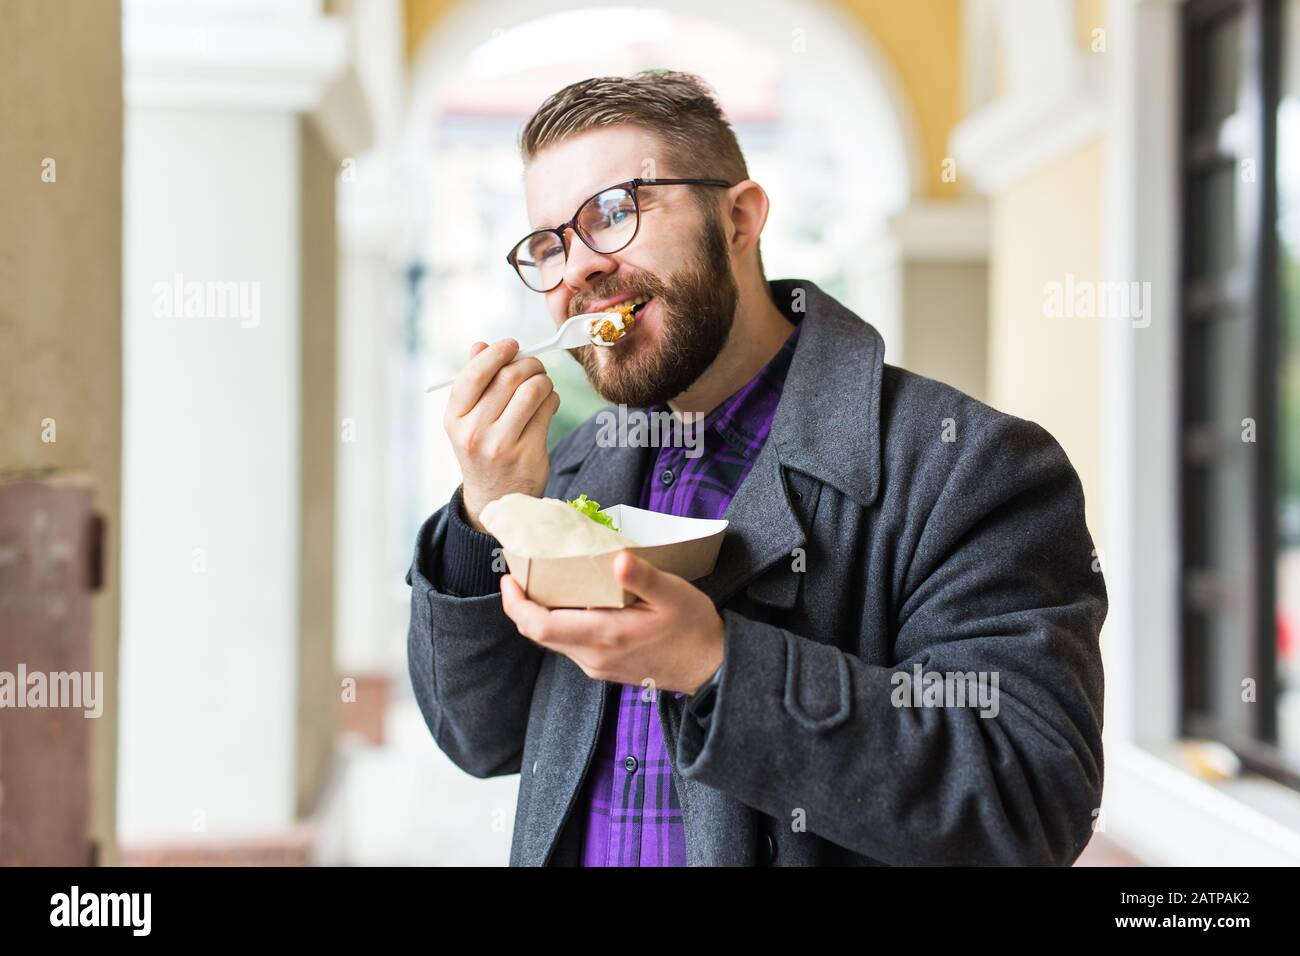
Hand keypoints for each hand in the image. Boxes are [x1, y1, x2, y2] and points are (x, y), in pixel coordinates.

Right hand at [444, 338, 559, 531]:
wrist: (495, 499)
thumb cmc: (483, 450)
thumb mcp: (468, 420)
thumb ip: (473, 383)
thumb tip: (480, 345)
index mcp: (454, 419)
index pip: (474, 373)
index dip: (496, 352)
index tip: (513, 345)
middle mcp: (474, 432)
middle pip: (508, 378)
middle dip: (528, 364)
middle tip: (535, 366)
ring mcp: (501, 445)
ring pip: (532, 391)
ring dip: (543, 380)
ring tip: (543, 385)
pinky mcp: (528, 453)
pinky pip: (547, 410)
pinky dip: (552, 399)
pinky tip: (548, 404)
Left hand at [499, 551, 725, 694]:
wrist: (711, 668)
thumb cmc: (693, 628)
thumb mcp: (673, 594)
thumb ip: (642, 577)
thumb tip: (616, 558)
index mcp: (603, 635)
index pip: (539, 626)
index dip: (515, 604)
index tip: (509, 578)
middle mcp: (593, 657)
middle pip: (539, 634)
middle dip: (522, 605)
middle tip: (521, 574)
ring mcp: (597, 666)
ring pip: (553, 640)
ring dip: (541, 614)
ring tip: (545, 582)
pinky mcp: (604, 668)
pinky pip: (570, 645)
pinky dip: (561, 623)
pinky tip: (574, 602)